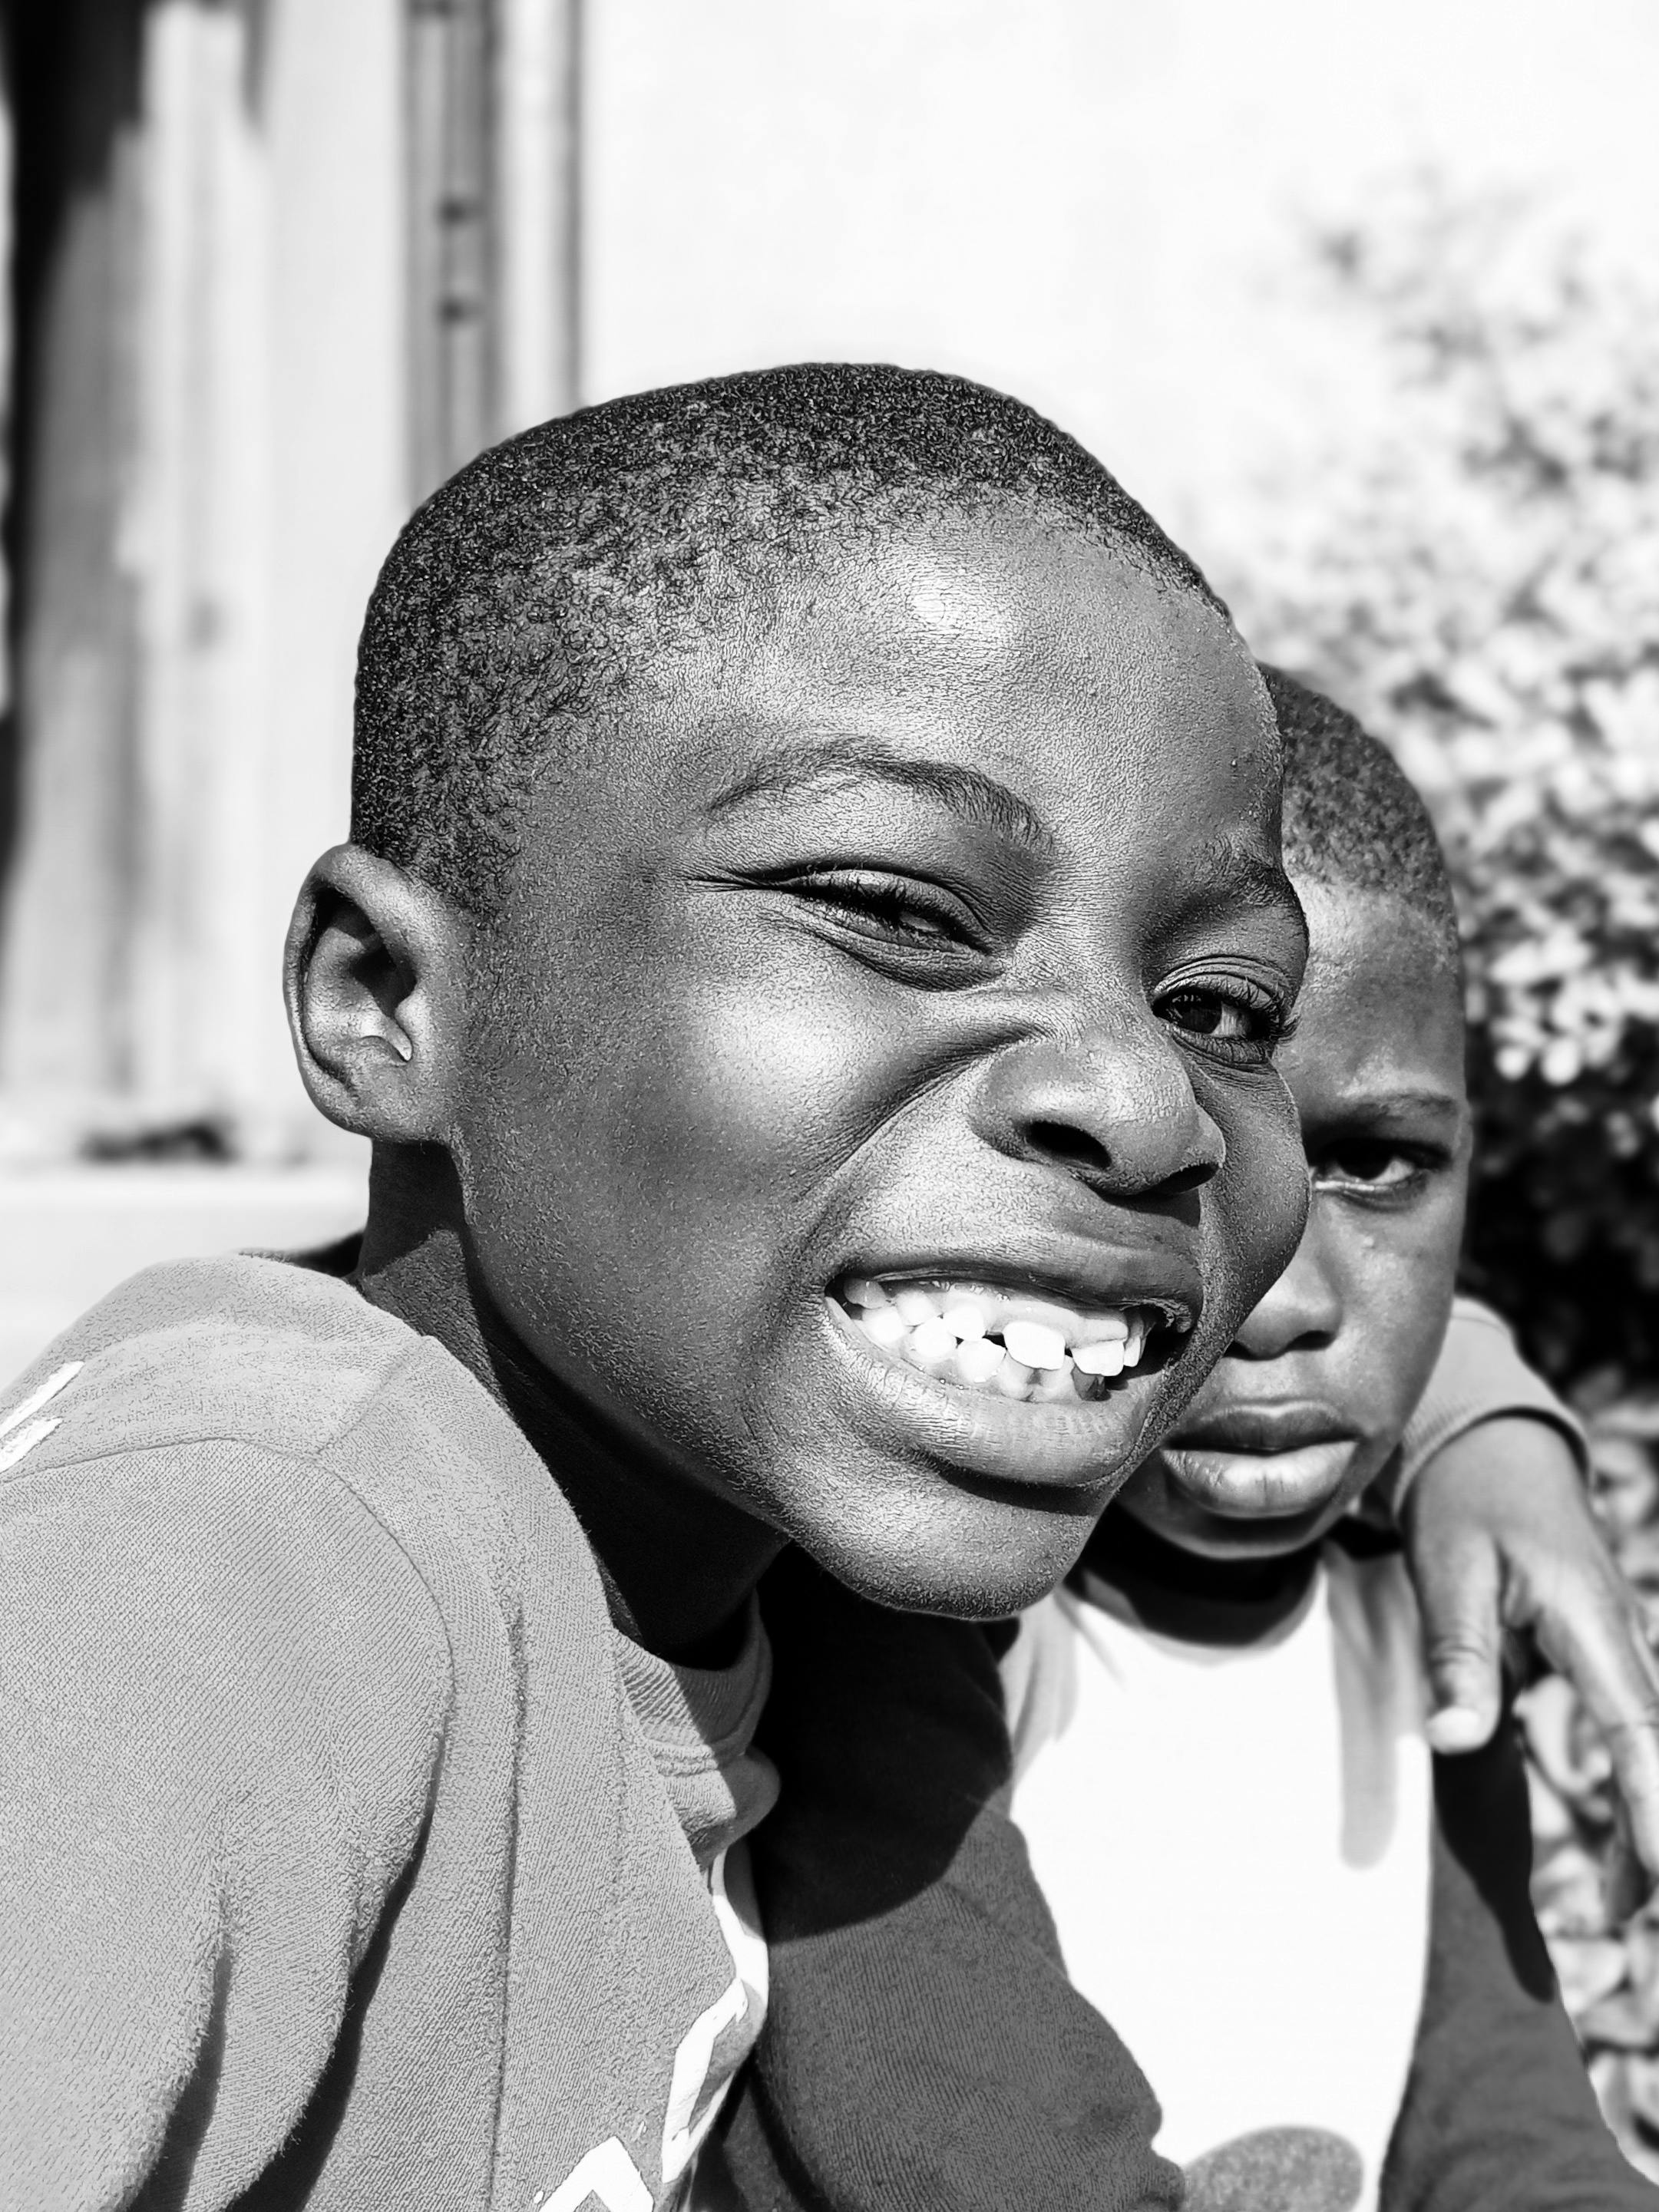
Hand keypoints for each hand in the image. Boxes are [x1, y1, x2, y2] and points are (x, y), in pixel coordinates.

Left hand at [1402, 1414, 1658, 1890]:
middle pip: (1656, 1750)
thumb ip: (1459, 1657)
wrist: (1491, 1445)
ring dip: (1648, 1816)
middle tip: (1629, 1914)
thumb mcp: (1451, 1572)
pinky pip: (1633, 1731)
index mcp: (1592, 1625)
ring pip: (1649, 1744)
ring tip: (1626, 1902)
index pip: (1639, 1732)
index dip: (1652, 1809)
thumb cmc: (1468, 1501)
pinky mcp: (1603, 1653)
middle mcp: (1624, 1640)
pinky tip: (1625, 1841)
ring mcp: (1621, 1645)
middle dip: (1657, 1835)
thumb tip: (1456, 1743)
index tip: (1657, 1879)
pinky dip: (1635, 1785)